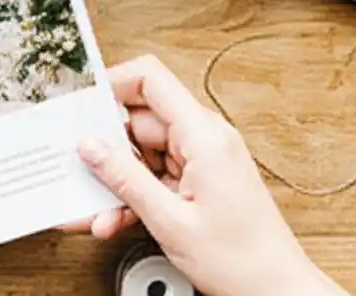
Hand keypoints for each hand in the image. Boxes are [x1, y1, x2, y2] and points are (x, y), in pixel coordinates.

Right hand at [69, 56, 348, 295]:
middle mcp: (205, 139)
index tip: (82, 104)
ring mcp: (202, 159)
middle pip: (139, 122)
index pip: (151, 80)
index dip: (112, 83)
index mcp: (204, 135)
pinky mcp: (198, 179)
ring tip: (99, 214)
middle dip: (106, 151)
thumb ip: (126, 178)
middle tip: (80, 173)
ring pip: (141, 153)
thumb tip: (92, 146)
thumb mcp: (170, 220)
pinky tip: (116, 219)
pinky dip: (134, 195)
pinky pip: (154, 175)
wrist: (275, 288)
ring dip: (117, 182)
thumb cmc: (242, 258)